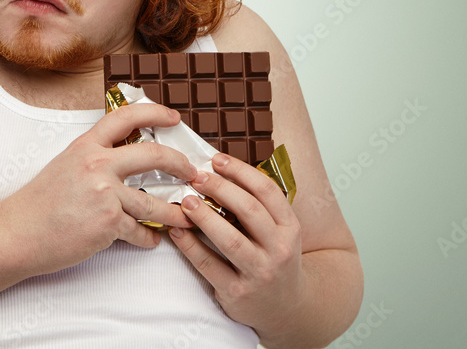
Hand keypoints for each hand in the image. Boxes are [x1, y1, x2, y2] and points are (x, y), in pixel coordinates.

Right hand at [2, 102, 196, 274]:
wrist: (17, 233)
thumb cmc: (39, 205)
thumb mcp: (66, 166)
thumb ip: (94, 158)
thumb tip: (125, 161)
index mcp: (86, 146)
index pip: (125, 116)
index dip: (154, 112)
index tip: (173, 116)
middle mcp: (97, 164)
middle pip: (153, 155)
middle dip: (181, 164)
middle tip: (192, 172)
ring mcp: (104, 193)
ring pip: (154, 201)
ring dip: (174, 212)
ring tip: (185, 216)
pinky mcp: (107, 222)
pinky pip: (140, 230)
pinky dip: (148, 238)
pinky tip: (150, 240)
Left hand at [168, 152, 303, 333]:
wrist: (286, 308)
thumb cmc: (275, 259)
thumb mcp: (280, 232)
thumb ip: (259, 207)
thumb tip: (219, 172)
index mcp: (290, 228)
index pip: (267, 191)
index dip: (240, 171)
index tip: (216, 159)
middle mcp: (279, 249)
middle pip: (249, 211)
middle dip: (219, 188)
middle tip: (196, 176)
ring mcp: (259, 273)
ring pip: (230, 240)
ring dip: (204, 217)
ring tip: (186, 202)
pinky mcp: (237, 292)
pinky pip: (209, 265)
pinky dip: (190, 246)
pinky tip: (176, 231)